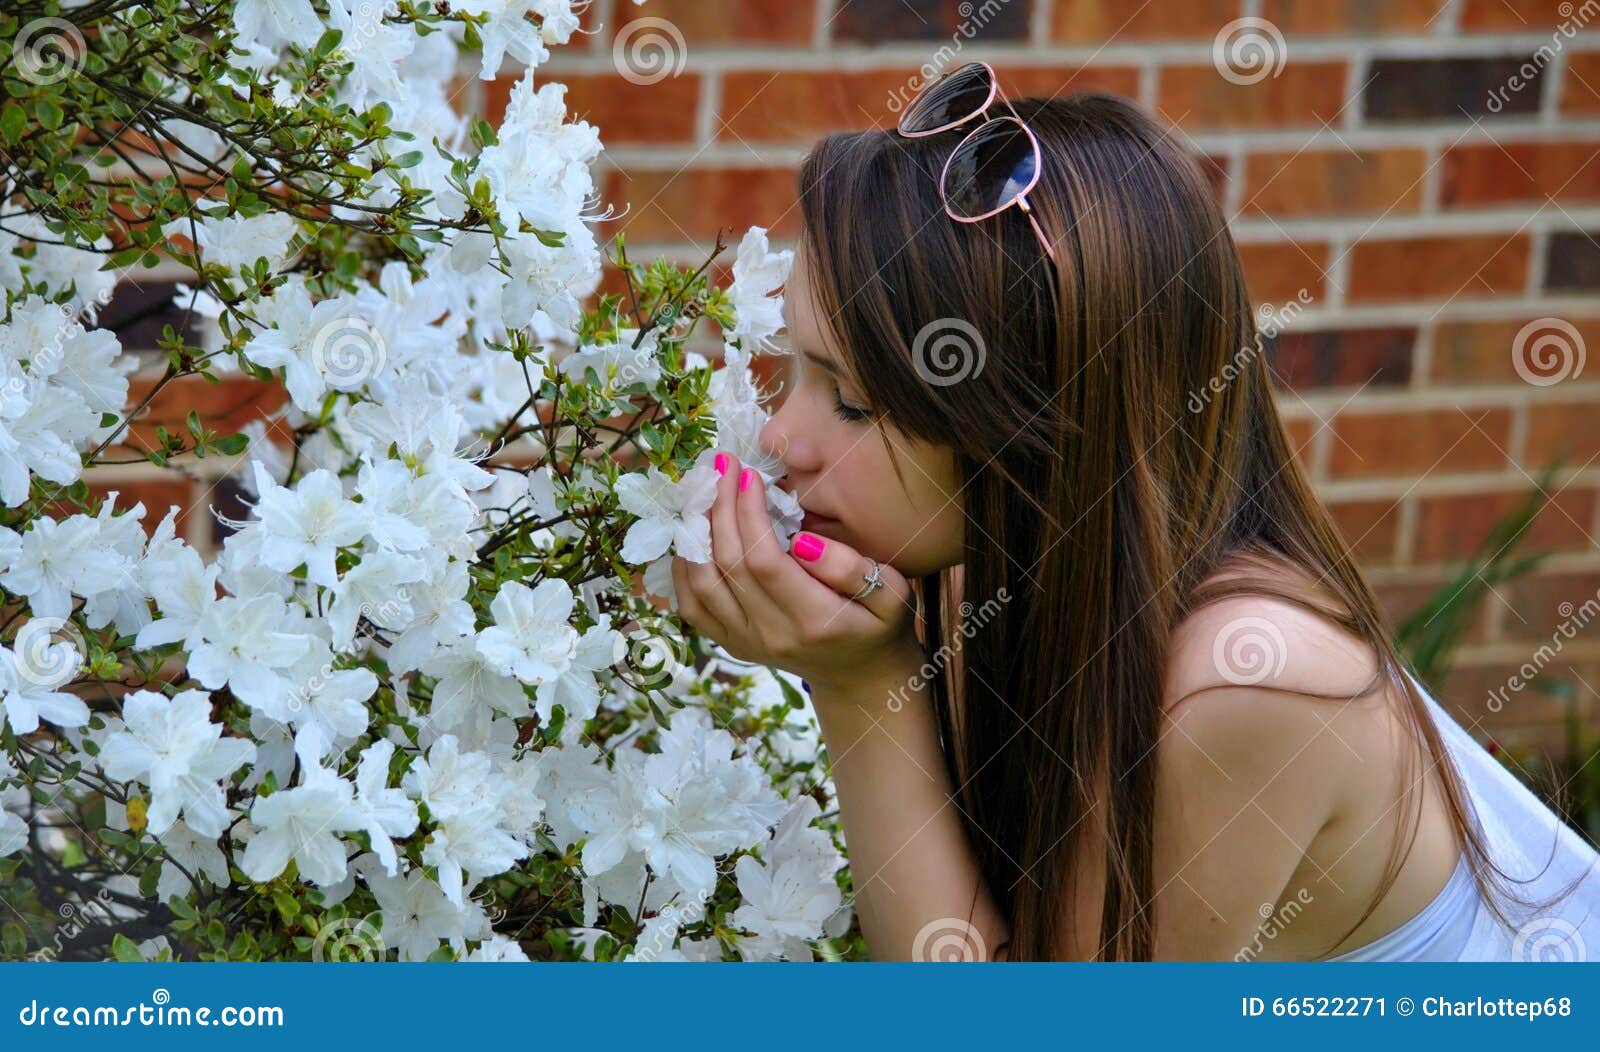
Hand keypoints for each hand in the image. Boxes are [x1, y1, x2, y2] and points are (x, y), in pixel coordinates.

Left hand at [670, 450, 920, 695]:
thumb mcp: (892, 594)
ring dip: (696, 531)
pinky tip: (692, 533)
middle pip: (727, 564)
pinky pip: (693, 606)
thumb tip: (803, 542)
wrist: (861, 678)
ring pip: (701, 583)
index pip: (763, 559)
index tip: (750, 474)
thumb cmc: (878, 626)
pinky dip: (683, 567)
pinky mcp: (732, 644)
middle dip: (720, 507)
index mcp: (813, 619)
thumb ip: (851, 568)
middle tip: (723, 465)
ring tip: (705, 490)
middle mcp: (771, 634)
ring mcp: (746, 642)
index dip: (748, 513)